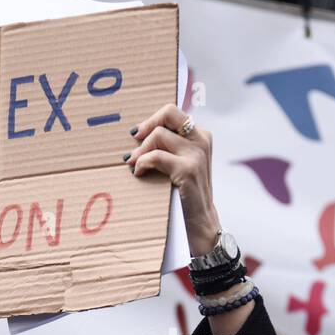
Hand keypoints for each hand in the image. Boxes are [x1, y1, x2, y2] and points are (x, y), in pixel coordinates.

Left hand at [125, 104, 220, 254]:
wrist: (201, 222)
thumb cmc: (187, 193)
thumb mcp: (184, 163)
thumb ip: (172, 146)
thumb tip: (140, 133)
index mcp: (201, 135)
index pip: (173, 113)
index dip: (152, 119)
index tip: (138, 133)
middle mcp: (201, 140)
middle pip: (168, 113)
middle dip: (147, 125)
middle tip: (134, 139)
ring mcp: (196, 154)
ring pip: (158, 135)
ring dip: (141, 150)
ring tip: (133, 163)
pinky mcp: (188, 170)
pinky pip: (155, 157)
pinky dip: (142, 163)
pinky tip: (138, 172)